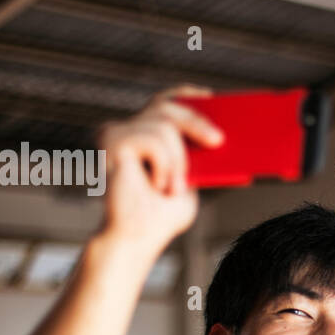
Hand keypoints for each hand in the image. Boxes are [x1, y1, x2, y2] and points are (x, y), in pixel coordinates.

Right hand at [95, 86, 223, 257]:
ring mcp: (116, 134)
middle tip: (218, 141)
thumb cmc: (161, 216)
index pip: (164, 101)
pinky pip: (154, 140)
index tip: (210, 96)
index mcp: (144, 135)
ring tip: (173, 188)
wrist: (137, 238)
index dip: (187, 95)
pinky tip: (158, 185)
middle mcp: (126, 129)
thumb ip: (200, 156)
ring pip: (164, 126)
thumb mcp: (190, 179)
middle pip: (166, 106)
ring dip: (178, 160)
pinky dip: (165, 165)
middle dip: (197, 121)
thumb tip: (223, 134)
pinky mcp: (111, 142)